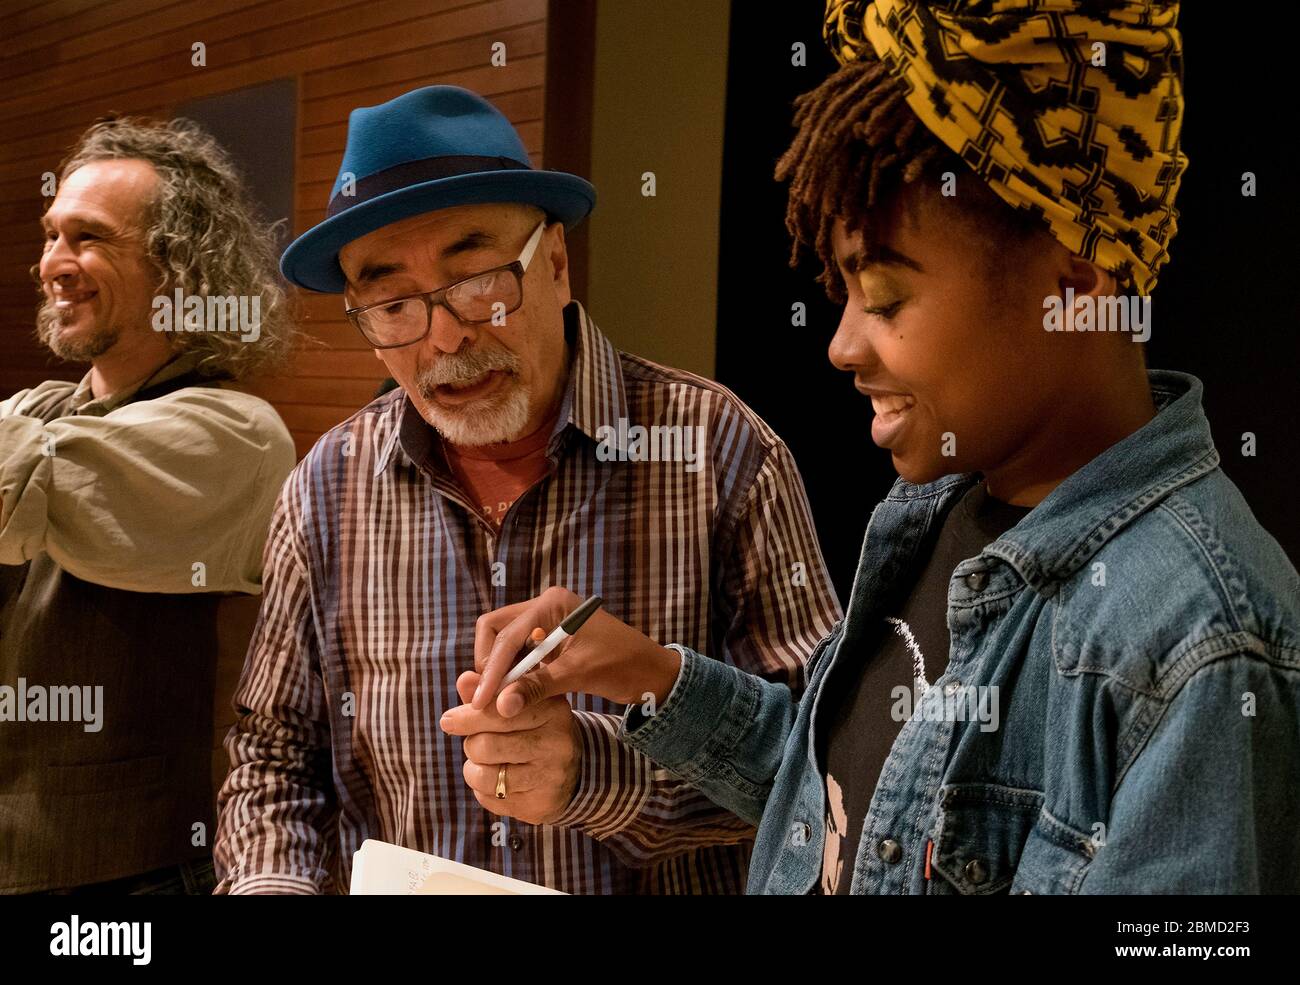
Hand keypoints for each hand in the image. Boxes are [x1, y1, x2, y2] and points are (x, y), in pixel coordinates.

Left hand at [439, 670, 580, 824]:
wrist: (571, 770)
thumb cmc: (535, 729)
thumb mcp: (520, 704)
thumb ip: (491, 692)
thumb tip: (464, 680)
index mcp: (552, 710)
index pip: (500, 710)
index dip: (469, 715)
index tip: (448, 720)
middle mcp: (555, 743)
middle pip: (486, 745)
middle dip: (471, 742)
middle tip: (472, 741)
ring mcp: (549, 776)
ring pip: (485, 775)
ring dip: (473, 769)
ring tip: (483, 763)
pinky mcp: (539, 805)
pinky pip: (490, 799)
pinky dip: (483, 790)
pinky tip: (497, 781)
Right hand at [465, 586, 681, 718]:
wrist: (652, 671)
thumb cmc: (624, 665)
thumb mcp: (579, 675)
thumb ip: (537, 687)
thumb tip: (499, 706)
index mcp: (552, 604)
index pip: (506, 635)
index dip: (490, 669)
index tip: (480, 701)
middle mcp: (544, 606)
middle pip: (495, 629)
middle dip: (487, 662)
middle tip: (486, 697)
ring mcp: (545, 621)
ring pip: (503, 641)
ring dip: (498, 669)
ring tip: (496, 700)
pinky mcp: (547, 639)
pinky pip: (518, 652)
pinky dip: (512, 672)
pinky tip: (513, 693)